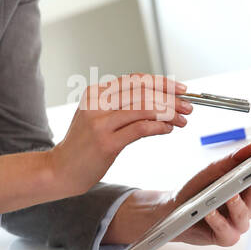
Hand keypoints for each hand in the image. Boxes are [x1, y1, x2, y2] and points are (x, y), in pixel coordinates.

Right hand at [49, 74, 192, 197]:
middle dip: (171, 98)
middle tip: (188, 106)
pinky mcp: (106, 143)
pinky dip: (159, 127)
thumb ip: (123, 107)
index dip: (161, 82)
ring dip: (169, 113)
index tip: (180, 89)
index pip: (135, 79)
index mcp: (96, 93)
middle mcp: (97, 103)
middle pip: (143, 91)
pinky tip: (168, 129)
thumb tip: (160, 102)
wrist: (61, 170)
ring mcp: (100, 123)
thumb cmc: (84, 146)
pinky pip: (140, 129)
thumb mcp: (99, 118)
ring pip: (144, 108)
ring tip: (182, 120)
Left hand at [104, 141, 250, 248]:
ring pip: (244, 215)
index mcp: (245, 188)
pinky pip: (227, 231)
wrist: (171, 211)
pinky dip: (218, 221)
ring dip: (238, 205)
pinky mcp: (225, 237)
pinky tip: (211, 212)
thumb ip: (232, 160)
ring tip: (230, 195)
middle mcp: (245, 206)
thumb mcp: (212, 170)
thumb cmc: (194, 190)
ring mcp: (237, 223)